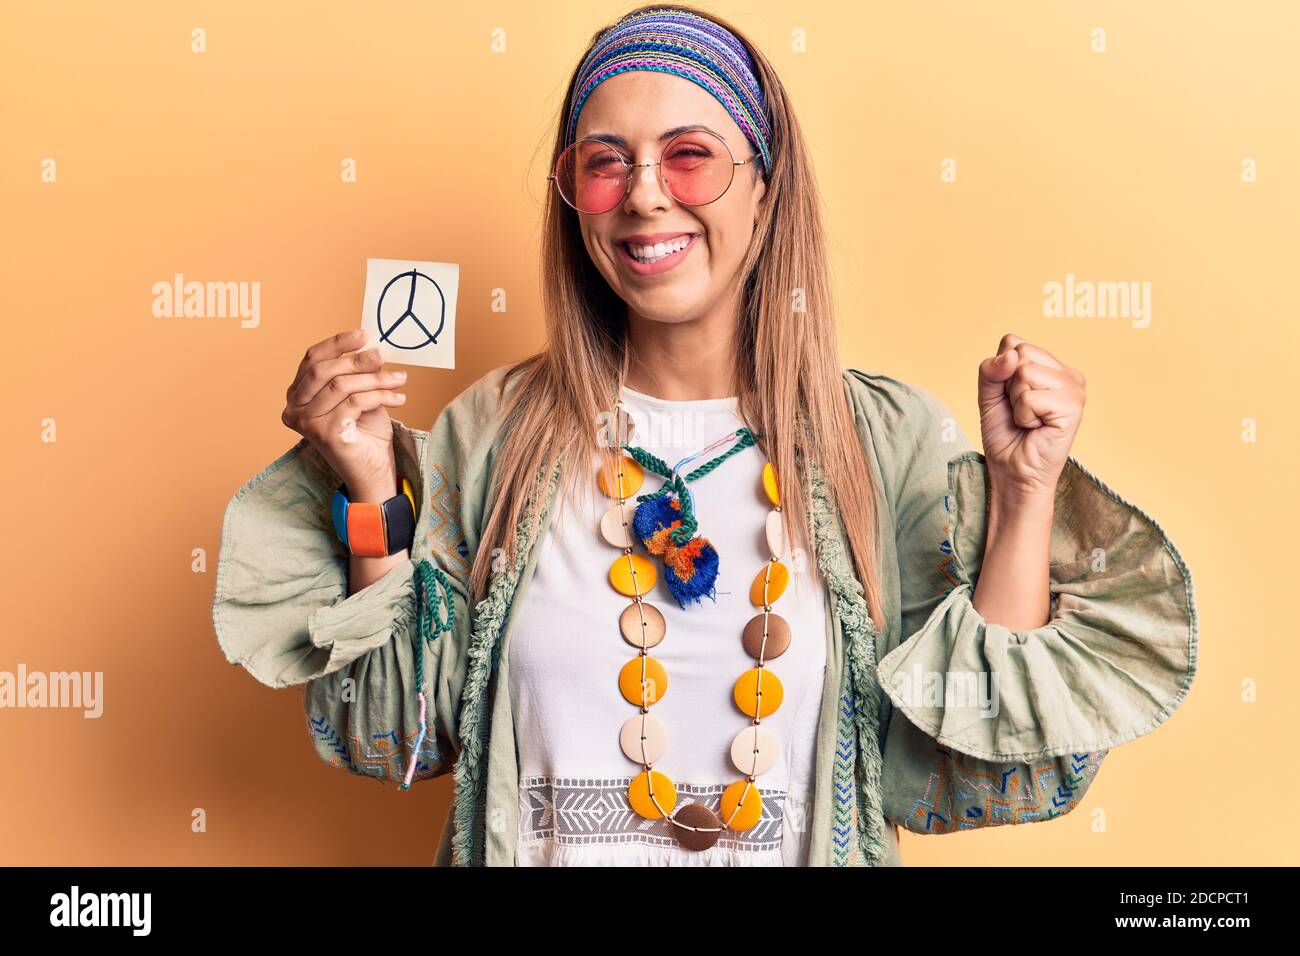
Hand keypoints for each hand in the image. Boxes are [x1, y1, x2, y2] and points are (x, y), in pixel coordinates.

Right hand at [281, 329, 408, 498]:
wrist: (372, 470)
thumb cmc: (365, 432)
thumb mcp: (360, 394)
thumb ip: (358, 372)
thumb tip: (371, 347)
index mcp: (297, 395)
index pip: (312, 360)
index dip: (337, 344)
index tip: (364, 335)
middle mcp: (294, 409)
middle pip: (323, 370)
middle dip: (357, 360)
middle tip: (382, 355)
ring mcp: (306, 423)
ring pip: (341, 385)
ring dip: (375, 379)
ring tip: (398, 380)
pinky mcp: (324, 433)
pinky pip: (355, 402)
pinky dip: (380, 396)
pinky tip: (398, 399)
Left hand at [976, 333, 1085, 499]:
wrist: (1013, 472)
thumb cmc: (1005, 435)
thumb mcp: (988, 396)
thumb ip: (991, 369)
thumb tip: (1011, 355)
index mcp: (1052, 366)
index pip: (1013, 342)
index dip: (1000, 372)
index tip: (1009, 398)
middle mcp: (1068, 374)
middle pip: (1020, 354)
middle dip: (1008, 387)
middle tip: (1020, 412)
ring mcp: (1074, 389)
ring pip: (1025, 373)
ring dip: (1016, 403)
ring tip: (1028, 420)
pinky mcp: (1073, 407)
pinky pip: (1030, 398)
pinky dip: (1023, 416)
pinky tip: (1036, 428)